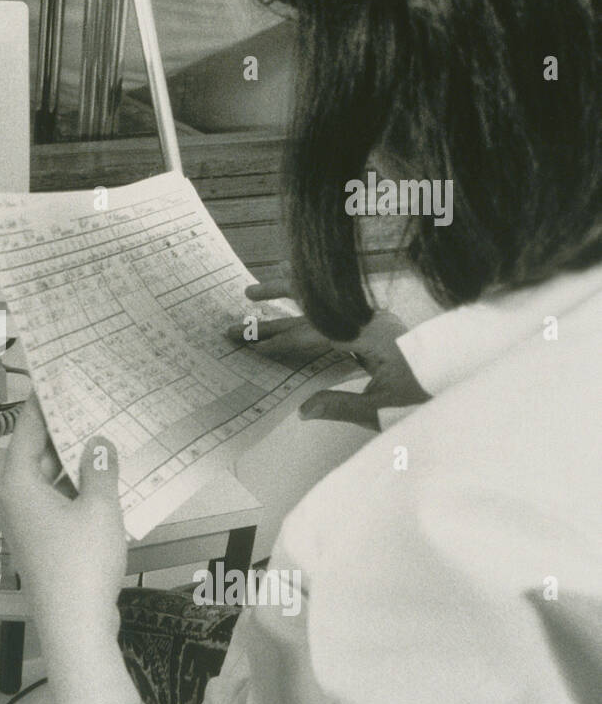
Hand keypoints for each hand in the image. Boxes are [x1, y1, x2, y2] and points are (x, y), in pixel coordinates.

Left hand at [0, 397, 126, 644]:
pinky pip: (57, 503)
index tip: (56, 380)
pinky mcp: (41, 542)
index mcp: (17, 483)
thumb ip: (100, 468)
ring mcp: (26, 523)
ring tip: (104, 438)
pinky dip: (76, 490)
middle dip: (64, 432)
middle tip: (91, 405)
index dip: (43, 404)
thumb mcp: (99, 507)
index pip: (26, 429)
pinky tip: (105, 482)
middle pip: (36, 453)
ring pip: (48, 479)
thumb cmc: (80, 566)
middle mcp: (14, 500)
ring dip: (74, 463)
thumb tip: (99, 444)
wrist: (76, 624)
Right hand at [227, 271, 428, 429]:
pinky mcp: (377, 326)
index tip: (253, 345)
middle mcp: (371, 319)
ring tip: (254, 292)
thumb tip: (302, 409)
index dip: (281, 341)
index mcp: (371, 335)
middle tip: (238, 326)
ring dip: (287, 298)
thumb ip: (340, 406)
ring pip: (322, 303)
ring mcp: (375, 319)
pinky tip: (295, 298)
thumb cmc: (429, 397)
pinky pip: (335, 309)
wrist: (466, 388)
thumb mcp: (383, 410)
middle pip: (312, 313)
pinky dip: (309, 303)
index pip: (314, 333)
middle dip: (272, 321)